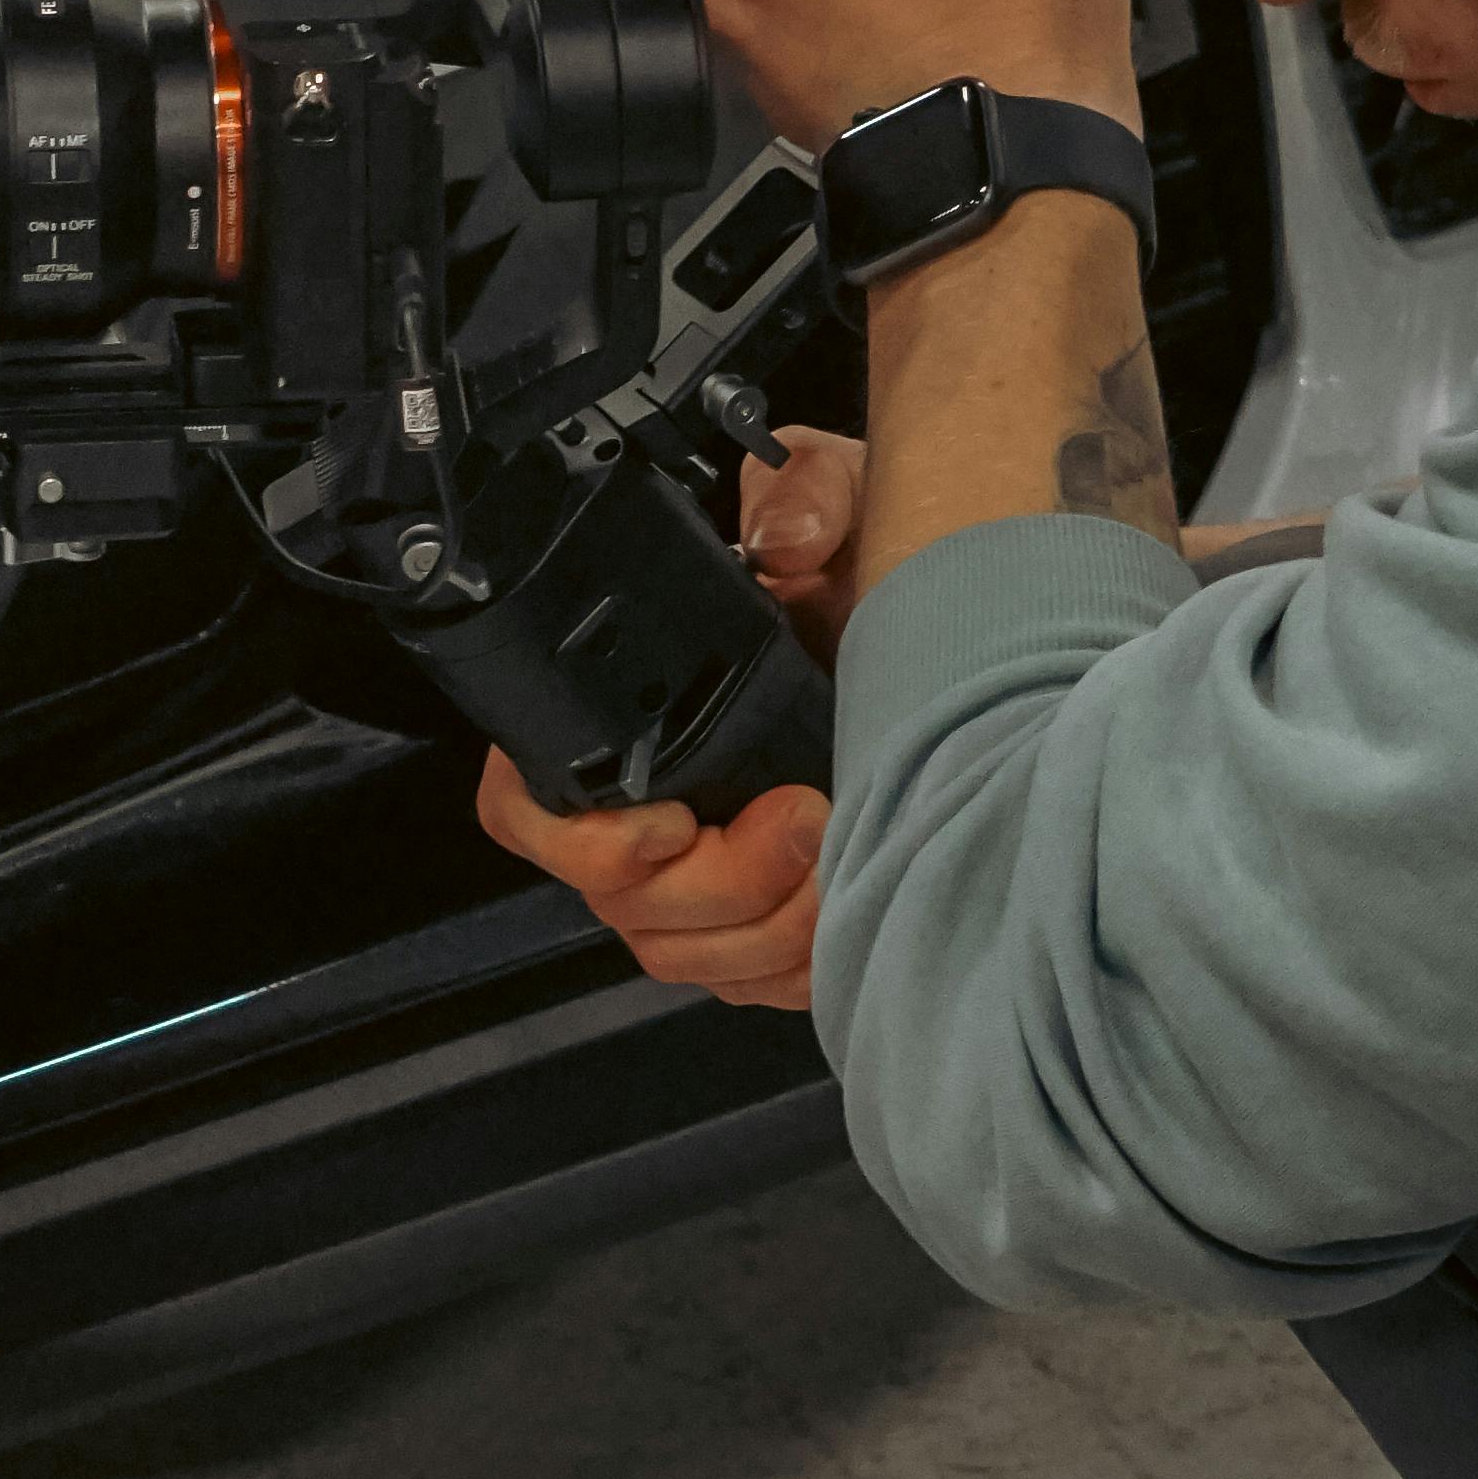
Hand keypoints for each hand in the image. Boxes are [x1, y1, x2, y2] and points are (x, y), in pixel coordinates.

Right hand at [470, 424, 863, 1007]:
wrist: (950, 643)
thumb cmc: (869, 576)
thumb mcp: (845, 504)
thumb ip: (808, 491)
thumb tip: (785, 542)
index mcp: (622, 721)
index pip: (527, 807)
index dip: (578, 838)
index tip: (669, 823)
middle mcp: (641, 811)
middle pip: (622, 904)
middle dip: (719, 884)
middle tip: (806, 819)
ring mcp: (695, 885)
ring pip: (687, 957)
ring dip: (766, 931)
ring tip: (841, 860)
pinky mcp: (759, 936)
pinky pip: (751, 987)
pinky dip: (798, 967)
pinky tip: (851, 914)